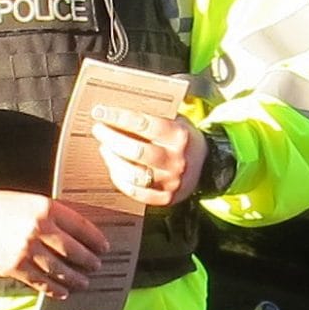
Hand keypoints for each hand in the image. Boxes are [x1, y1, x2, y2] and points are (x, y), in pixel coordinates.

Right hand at [0, 190, 109, 298]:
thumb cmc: (0, 207)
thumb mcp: (31, 201)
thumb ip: (54, 216)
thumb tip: (78, 235)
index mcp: (46, 209)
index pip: (82, 227)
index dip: (96, 240)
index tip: (104, 247)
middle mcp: (38, 229)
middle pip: (74, 251)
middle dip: (89, 261)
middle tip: (96, 266)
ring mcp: (26, 250)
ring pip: (60, 270)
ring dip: (75, 279)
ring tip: (84, 282)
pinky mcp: (13, 267)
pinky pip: (40, 282)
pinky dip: (54, 289)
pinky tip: (63, 292)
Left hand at [91, 105, 207, 206]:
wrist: (209, 166)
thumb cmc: (183, 140)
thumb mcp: (177, 122)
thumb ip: (153, 118)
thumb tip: (117, 112)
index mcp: (179, 136)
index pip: (143, 124)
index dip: (118, 117)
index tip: (100, 112)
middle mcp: (177, 160)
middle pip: (135, 150)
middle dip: (111, 138)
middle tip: (99, 129)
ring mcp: (171, 181)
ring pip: (132, 173)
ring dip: (112, 159)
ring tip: (105, 148)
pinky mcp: (166, 198)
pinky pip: (135, 192)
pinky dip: (120, 180)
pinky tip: (114, 168)